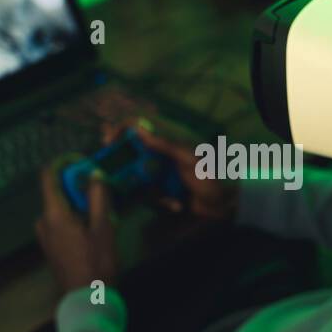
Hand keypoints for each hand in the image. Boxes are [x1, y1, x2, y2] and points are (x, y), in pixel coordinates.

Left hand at [35, 157, 118, 294]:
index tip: (82, 162)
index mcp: (53, 214)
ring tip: (102, 209)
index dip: (64, 164)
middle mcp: (43, 221)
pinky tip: (93, 225)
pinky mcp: (50, 246)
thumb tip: (96, 174)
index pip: (49, 177)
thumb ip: (98, 197)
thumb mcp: (103, 227)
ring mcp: (44, 236)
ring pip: (60, 208)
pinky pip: (60, 222)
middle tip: (101, 188)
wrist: (87, 299)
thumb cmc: (96, 262)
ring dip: (78, 203)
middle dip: (77, 186)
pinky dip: (74, 217)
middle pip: (57, 192)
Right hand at [112, 116, 238, 220]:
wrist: (223, 203)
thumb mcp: (188, 158)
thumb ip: (164, 144)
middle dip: (126, 166)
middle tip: (121, 176)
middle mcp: (159, 156)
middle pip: (132, 156)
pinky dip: (162, 201)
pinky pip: (149, 196)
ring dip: (149, 190)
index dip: (120, 130)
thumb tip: (139, 128)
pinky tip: (176, 204)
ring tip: (166, 197)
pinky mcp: (162, 192)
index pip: (137, 128)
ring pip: (138, 179)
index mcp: (166, 142)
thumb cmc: (209, 175)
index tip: (108, 141)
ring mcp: (160, 175)